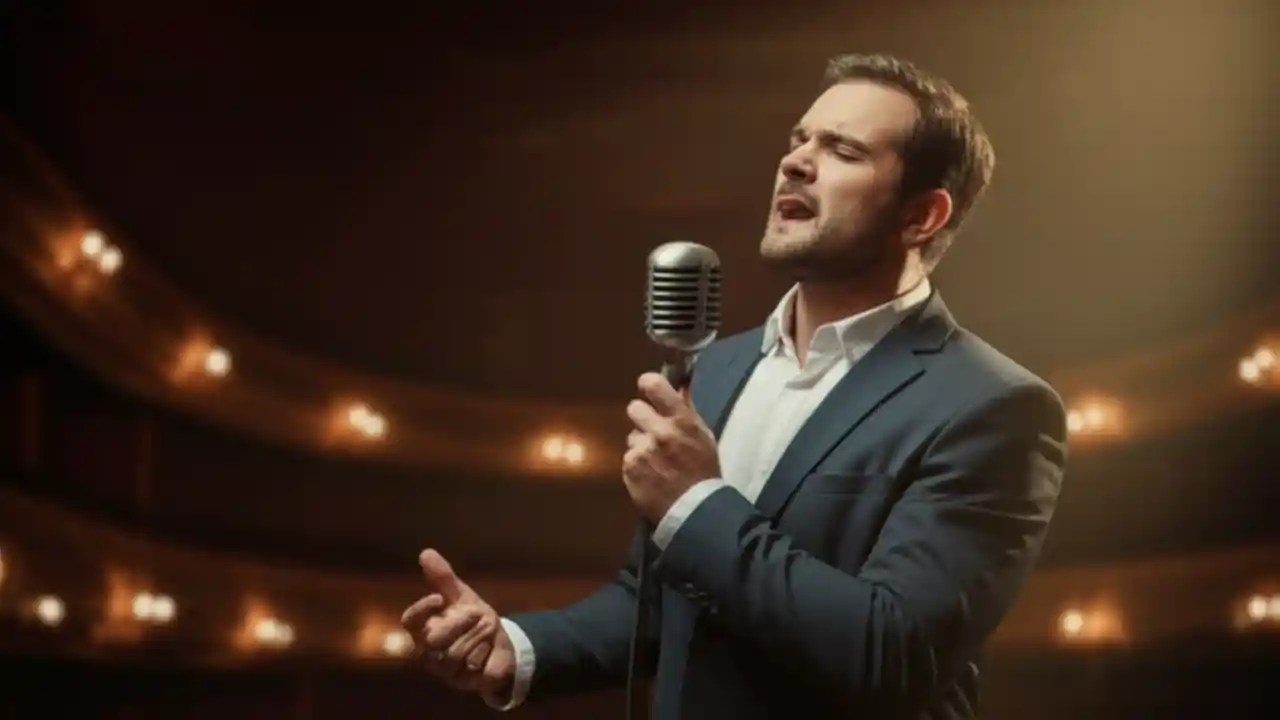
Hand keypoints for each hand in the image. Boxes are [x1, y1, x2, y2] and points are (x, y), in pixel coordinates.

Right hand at [400, 549, 516, 698]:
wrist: (498, 642)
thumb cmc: (471, 618)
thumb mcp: (460, 595)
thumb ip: (443, 577)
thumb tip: (426, 553)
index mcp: (422, 630)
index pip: (410, 622)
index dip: (421, 611)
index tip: (438, 598)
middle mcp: (429, 654)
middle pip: (437, 640)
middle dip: (460, 623)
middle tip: (477, 614)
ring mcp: (446, 673)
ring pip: (461, 654)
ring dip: (480, 637)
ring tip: (486, 632)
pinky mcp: (467, 684)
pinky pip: (479, 669)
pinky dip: (491, 655)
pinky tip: (491, 650)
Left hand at [623, 372, 720, 523]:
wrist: (696, 510)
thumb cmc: (704, 471)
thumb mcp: (703, 437)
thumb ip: (687, 412)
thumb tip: (678, 388)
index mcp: (682, 421)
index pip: (654, 385)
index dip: (648, 385)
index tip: (647, 390)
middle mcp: (660, 432)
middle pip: (634, 407)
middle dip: (641, 417)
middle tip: (652, 431)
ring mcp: (642, 450)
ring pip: (632, 437)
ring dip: (640, 446)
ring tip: (657, 462)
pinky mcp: (629, 468)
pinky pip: (628, 458)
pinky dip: (637, 466)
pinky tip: (651, 476)